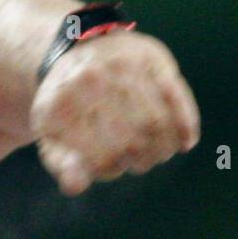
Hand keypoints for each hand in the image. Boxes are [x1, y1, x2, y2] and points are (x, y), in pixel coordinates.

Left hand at [32, 30, 199, 195]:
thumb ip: (61, 164)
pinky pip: (176, 94)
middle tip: (141, 165)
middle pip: (129, 138)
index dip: (109, 169)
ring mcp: (123, 65)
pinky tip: (187, 142)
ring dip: (162, 146)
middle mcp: (91, 79)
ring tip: (158, 155)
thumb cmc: (65, 106)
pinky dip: (185, 122)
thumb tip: (76, 187)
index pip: (95, 153)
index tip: (112, 169)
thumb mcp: (50, 135)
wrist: (77, 51)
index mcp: (60, 103)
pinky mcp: (152, 57)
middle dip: (140, 159)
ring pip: (155, 120)